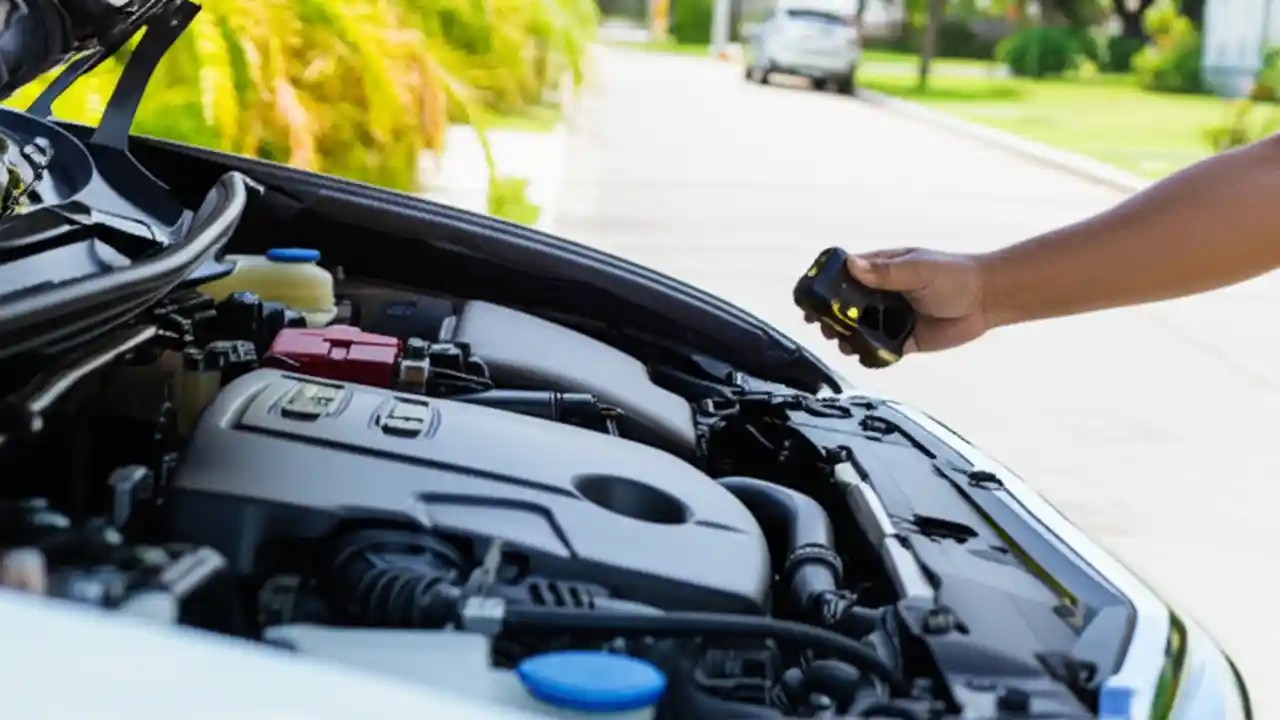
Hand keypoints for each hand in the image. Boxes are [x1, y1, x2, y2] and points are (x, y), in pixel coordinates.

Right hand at [803, 248, 990, 359]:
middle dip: (830, 318)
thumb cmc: (953, 276)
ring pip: (858, 331)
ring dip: (846, 339)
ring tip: (844, 344)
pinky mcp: (901, 341)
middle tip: (825, 327)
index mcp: (880, 271)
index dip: (823, 288)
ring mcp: (889, 318)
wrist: (986, 300)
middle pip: (844, 308)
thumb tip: (852, 265)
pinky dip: (868, 355)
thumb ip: (886, 272)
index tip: (808, 301)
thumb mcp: (919, 270)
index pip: (842, 276)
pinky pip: (878, 351)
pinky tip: (863, 357)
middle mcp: (880, 295)